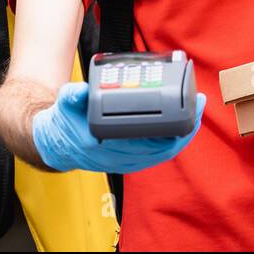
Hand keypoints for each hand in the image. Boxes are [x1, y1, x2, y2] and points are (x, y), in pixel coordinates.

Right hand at [31, 81, 206, 172]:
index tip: (181, 110)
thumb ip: (72, 96)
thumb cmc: (65, 120)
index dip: (167, 130)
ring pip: (162, 152)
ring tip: (196, 108)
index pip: (143, 143)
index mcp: (103, 147)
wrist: (56, 144)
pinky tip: (184, 124)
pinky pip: (158, 153)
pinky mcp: (130, 160)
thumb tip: (80, 91)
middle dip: (184, 126)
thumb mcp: (65, 103)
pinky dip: (174, 140)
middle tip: (197, 101)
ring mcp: (125, 161)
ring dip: (183, 133)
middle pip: (161, 148)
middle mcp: (116, 158)